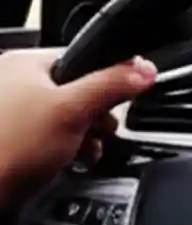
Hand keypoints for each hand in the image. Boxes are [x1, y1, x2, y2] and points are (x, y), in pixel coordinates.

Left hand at [0, 50, 156, 207]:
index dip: (105, 84)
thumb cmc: (8, 148)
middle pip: (74, 91)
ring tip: (81, 154)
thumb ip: (112, 85)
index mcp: (23, 64)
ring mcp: (7, 113)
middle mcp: (11, 82)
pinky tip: (64, 163)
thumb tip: (145, 69)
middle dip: (93, 118)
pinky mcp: (7, 141)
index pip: (82, 61)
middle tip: (96, 135)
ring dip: (80, 137)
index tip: (114, 107)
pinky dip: (59, 149)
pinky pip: (44, 137)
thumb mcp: (74, 110)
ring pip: (60, 117)